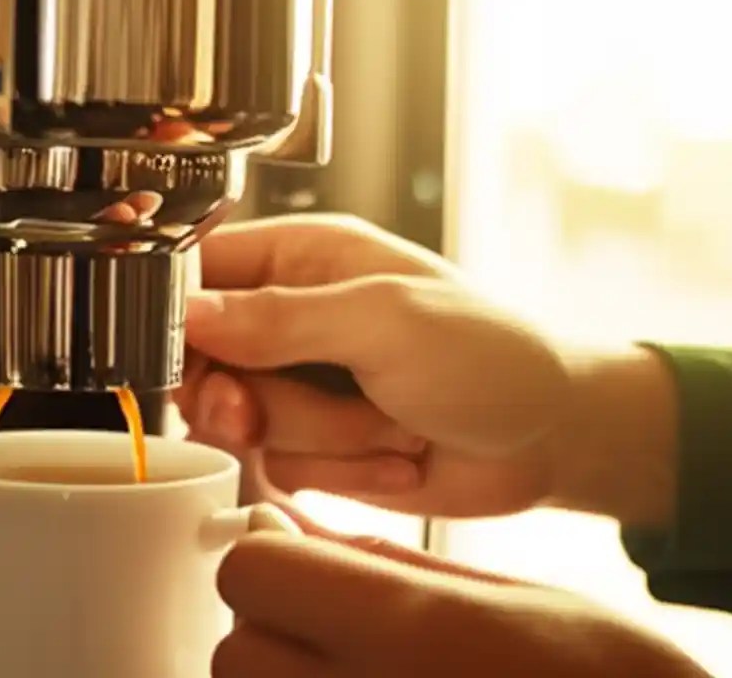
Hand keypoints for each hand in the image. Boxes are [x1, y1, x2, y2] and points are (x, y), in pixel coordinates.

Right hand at [176, 214, 676, 523]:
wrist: (552, 439)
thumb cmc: (491, 356)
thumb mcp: (384, 322)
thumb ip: (280, 319)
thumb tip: (188, 316)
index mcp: (306, 258)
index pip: (199, 273)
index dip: (179, 320)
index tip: (192, 362)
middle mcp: (293, 318)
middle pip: (205, 361)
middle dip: (246, 399)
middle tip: (263, 413)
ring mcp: (305, 385)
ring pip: (244, 423)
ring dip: (318, 439)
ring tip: (387, 425)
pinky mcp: (321, 443)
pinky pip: (284, 466)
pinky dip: (341, 472)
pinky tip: (398, 454)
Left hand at [212, 531, 708, 677]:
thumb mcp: (517, 596)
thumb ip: (390, 564)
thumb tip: (293, 532)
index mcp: (412, 632)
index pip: (252, 573)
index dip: (272, 560)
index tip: (302, 563)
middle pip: (236, 653)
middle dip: (271, 630)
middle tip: (335, 629)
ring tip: (360, 674)